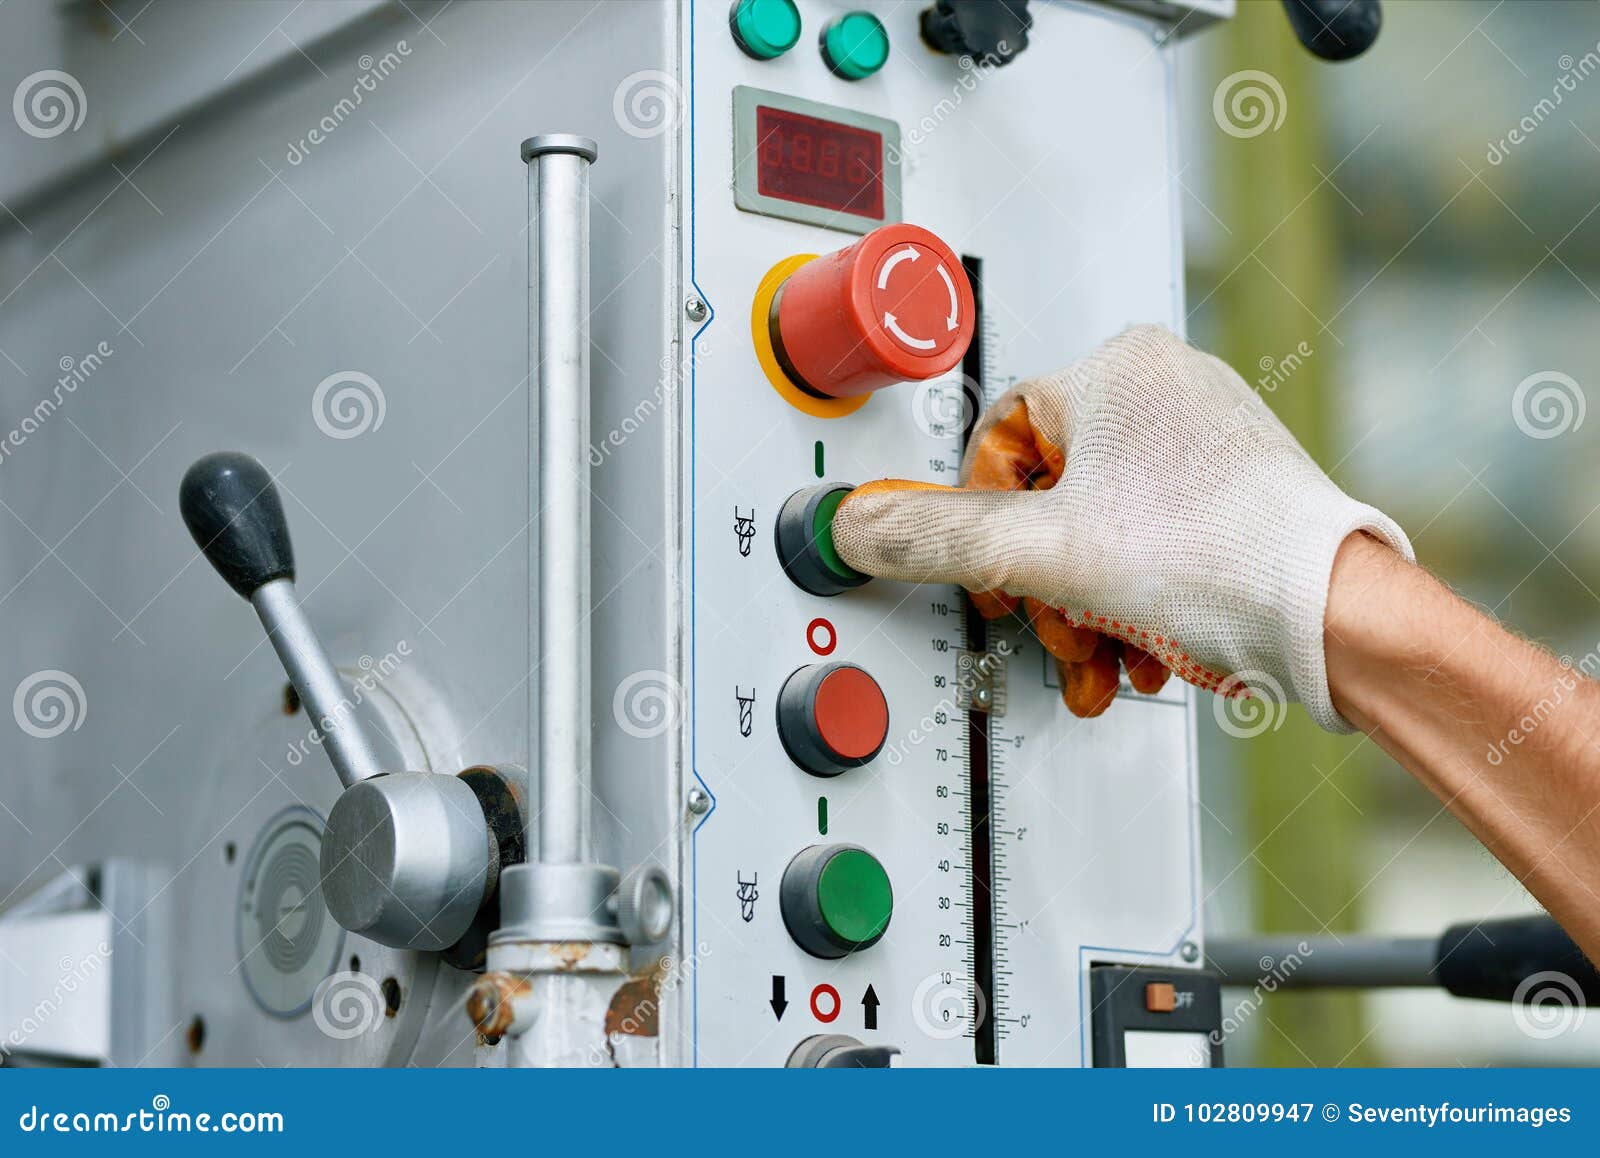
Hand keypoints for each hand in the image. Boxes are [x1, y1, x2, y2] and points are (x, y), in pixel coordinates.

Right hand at [831, 325, 1411, 729]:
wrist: (1333, 618)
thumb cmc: (1223, 561)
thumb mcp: (1044, 553)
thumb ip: (938, 537)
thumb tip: (863, 523)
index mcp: (1115, 369)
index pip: (999, 443)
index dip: (985, 526)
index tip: (998, 578)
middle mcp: (1164, 387)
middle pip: (1051, 496)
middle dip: (1048, 585)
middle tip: (1059, 627)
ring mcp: (1205, 436)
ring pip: (1101, 528)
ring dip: (1088, 605)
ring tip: (1107, 653)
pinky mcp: (1235, 485)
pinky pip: (1152, 540)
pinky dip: (1135, 598)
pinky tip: (1145, 646)